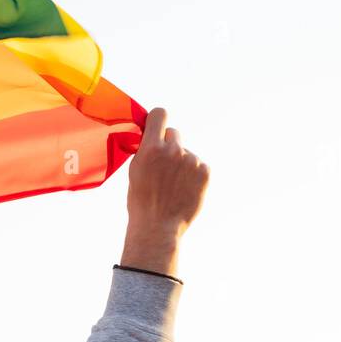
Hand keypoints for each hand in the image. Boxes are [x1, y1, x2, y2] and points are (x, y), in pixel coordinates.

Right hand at [120, 107, 209, 275]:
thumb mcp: (135, 170)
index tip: (156, 129)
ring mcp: (191, 161)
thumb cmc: (141, 201)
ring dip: (181, 164)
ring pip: (187, 153)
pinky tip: (184, 190)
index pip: (160, 114)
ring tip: (173, 186)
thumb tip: (152, 136)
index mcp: (151, 148)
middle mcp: (173, 150)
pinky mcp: (205, 172)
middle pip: (174, 133)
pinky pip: (199, 166)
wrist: (157, 227)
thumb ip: (145, 150)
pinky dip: (193, 175)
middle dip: (169, 146)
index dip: (158, 120)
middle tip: (164, 166)